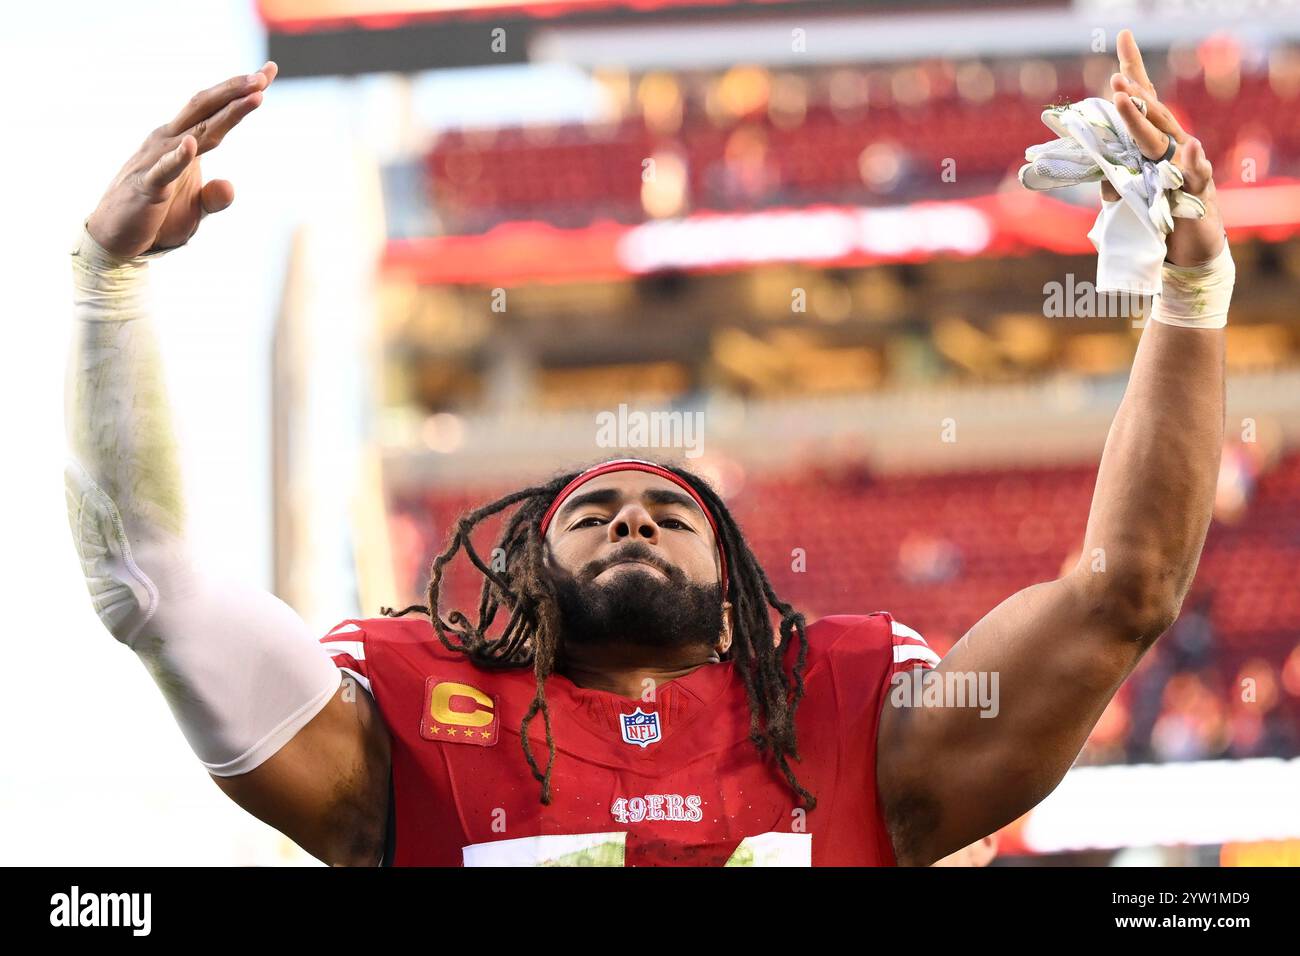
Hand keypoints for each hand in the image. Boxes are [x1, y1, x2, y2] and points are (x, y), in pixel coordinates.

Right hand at [86, 62, 277, 257]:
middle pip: (206, 109)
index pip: (214, 112)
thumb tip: (230, 186)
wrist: (115, 240)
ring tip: (252, 95)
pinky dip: (178, 157)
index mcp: (181, 143)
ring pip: (195, 131)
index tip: (268, 72)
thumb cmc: (155, 219)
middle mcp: (168, 142)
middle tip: (263, 76)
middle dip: (235, 91)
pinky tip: (191, 145)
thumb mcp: (195, 210)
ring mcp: (157, 161)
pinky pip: (165, 169)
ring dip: (226, 113)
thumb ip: (214, 198)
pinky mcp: (148, 186)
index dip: (239, 92)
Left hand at [1102, 29, 1223, 265]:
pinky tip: (1190, 144)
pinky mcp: (1198, 190)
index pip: (1141, 103)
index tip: (1121, 36)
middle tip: (1113, 79)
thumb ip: (1114, 183)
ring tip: (1127, 98)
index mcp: (1152, 145)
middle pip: (1151, 114)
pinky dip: (1194, 159)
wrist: (1189, 251)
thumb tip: (1098, 176)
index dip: (1131, 72)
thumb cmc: (1160, 218)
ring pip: (1165, 137)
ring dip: (1145, 118)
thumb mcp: (1129, 200)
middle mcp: (1171, 148)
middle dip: (1131, 95)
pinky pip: (1197, 172)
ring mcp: (1185, 166)